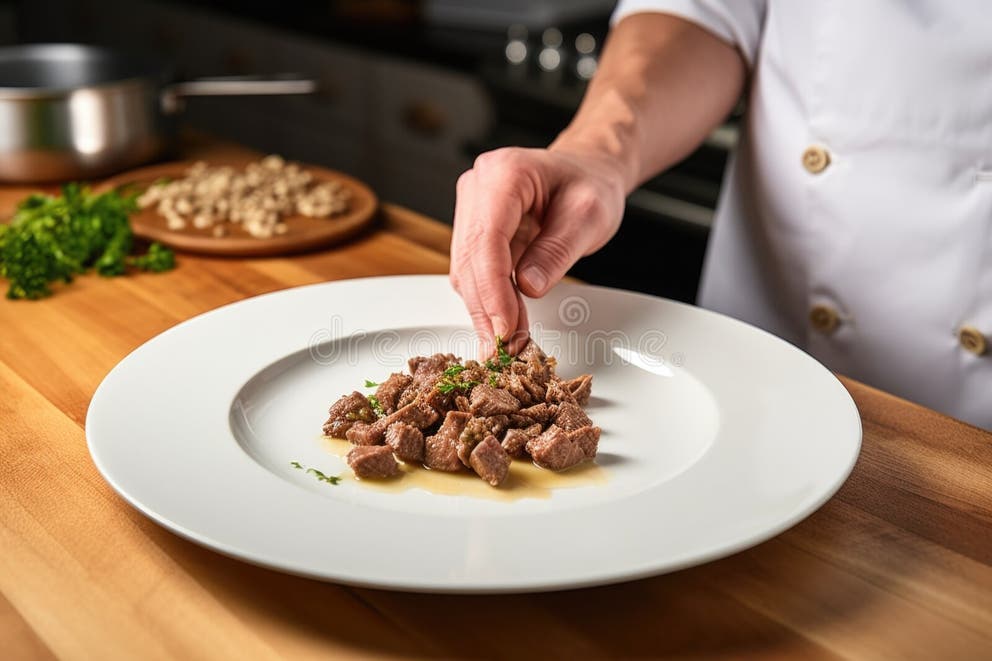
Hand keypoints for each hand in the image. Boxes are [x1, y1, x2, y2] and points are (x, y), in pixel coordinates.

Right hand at [450, 145, 626, 356]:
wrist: (587, 172)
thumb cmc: (590, 185)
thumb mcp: (589, 216)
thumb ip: (557, 251)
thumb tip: (527, 287)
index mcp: (504, 174)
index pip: (486, 240)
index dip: (493, 290)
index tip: (506, 328)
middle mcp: (477, 187)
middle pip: (469, 260)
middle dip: (487, 310)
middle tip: (508, 349)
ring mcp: (471, 209)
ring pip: (464, 271)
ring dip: (485, 310)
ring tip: (511, 342)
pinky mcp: (473, 230)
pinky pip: (472, 273)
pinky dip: (488, 301)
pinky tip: (506, 323)